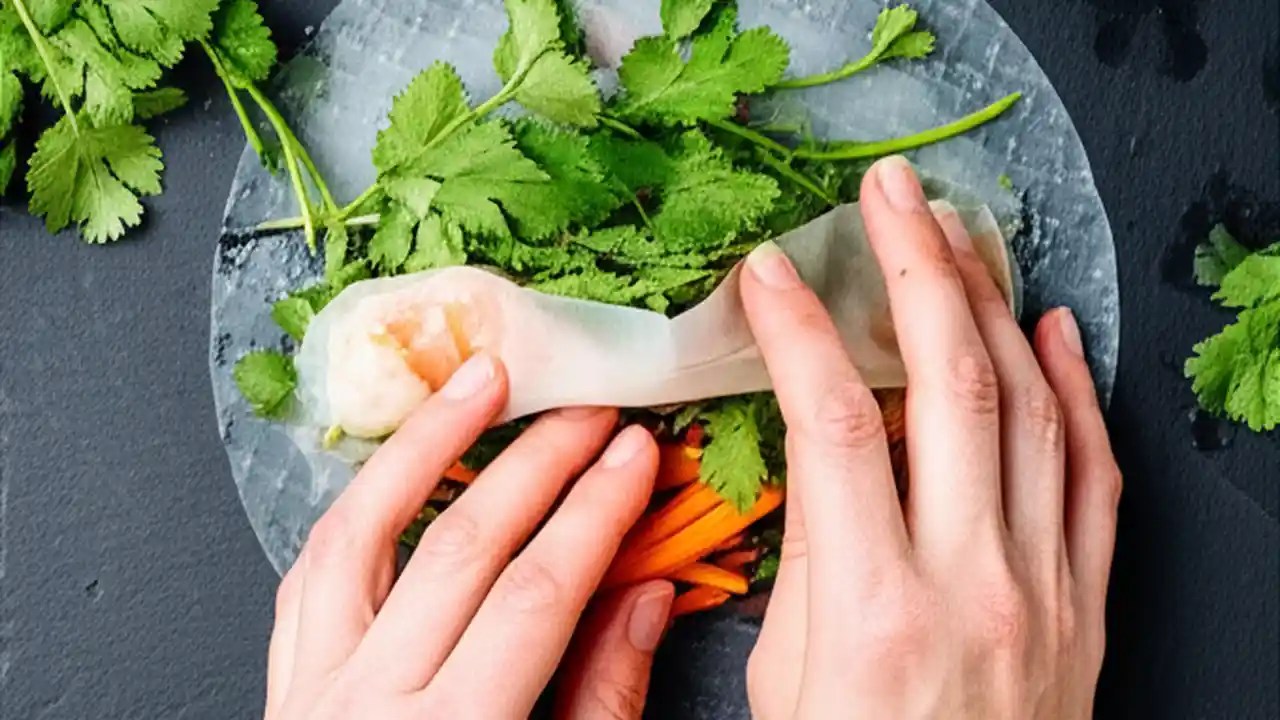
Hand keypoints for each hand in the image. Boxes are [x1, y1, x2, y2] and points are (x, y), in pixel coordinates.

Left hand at [264, 354, 672, 719]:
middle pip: (459, 550)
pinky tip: (397, 464)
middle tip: (590, 410)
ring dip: (424, 446)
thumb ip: (602, 701)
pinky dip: (359, 506)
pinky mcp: (286, 687)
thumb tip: (647, 593)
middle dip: (535, 466)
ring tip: (478, 382)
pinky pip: (311, 574)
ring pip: (360, 534)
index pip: (535, 595)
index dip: (595, 513)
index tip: (635, 453)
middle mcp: (367, 708)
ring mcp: (312, 692)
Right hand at [741, 156, 1120, 718]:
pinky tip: (1053, 330)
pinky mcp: (1088, 601)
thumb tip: (823, 451)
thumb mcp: (788, 678)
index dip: (797, 329)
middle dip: (915, 267)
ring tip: (958, 237)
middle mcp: (974, 582)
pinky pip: (1093, 473)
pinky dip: (1076, 390)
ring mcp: (1046, 587)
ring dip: (992, 306)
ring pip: (1030, 407)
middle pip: (949, 382)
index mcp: (875, 609)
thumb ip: (811, 554)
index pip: (834, 421)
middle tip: (889, 195)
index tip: (770, 273)